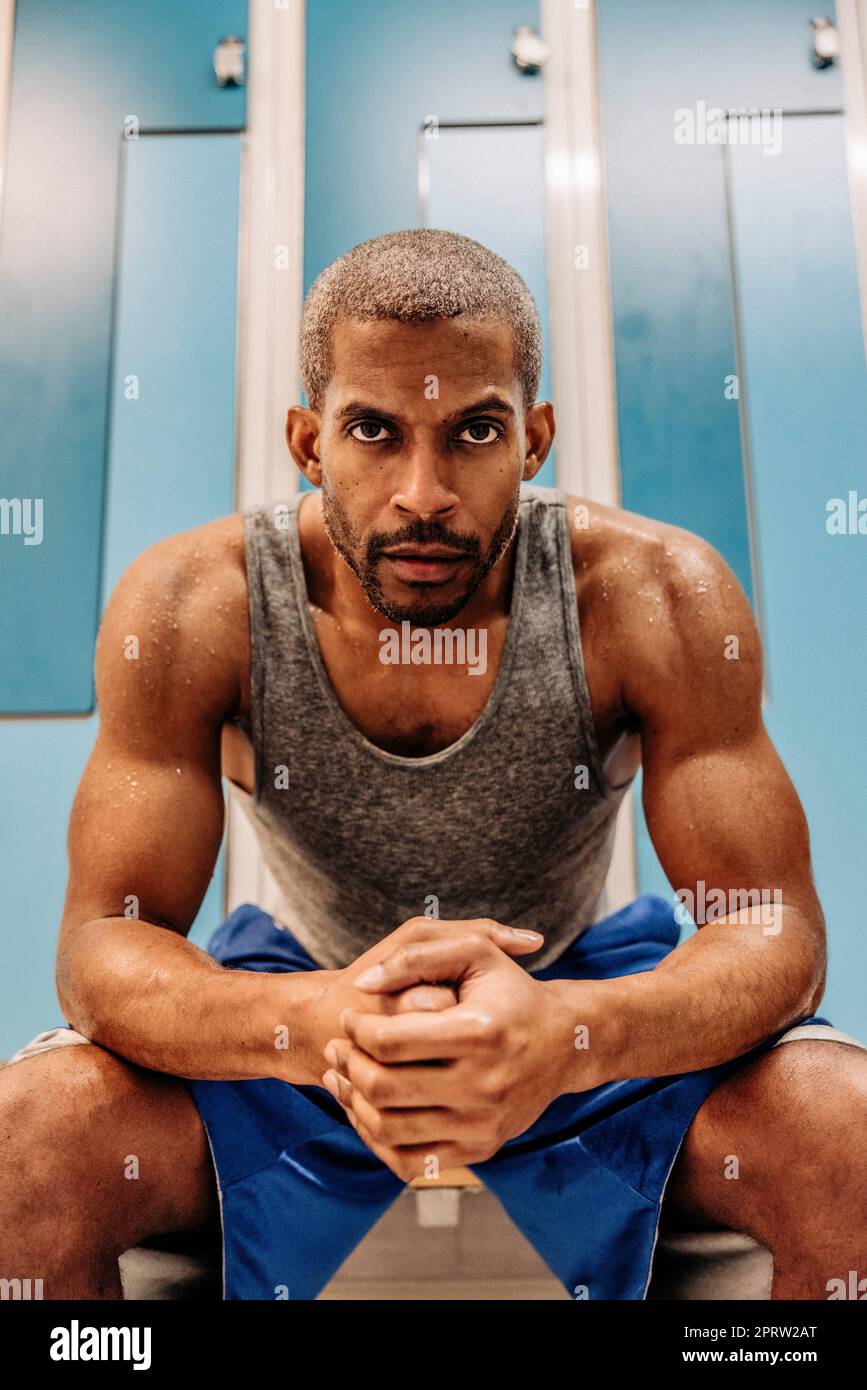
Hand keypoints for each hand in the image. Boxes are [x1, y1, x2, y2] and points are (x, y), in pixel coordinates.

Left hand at [320, 920, 584, 1179]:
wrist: (564, 1042)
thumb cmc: (511, 991)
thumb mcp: (474, 952)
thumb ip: (415, 957)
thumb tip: (362, 983)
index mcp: (478, 1032)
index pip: (389, 1041)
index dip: (355, 1028)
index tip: (349, 1016)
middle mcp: (483, 1085)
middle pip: (382, 1088)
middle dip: (346, 1065)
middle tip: (337, 1047)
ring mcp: (482, 1124)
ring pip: (388, 1129)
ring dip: (352, 1103)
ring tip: (342, 1078)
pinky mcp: (481, 1149)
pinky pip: (410, 1162)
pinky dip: (377, 1140)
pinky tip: (367, 1111)